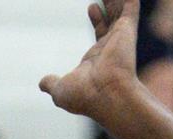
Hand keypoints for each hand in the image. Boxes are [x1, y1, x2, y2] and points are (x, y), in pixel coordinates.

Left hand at [41, 0, 141, 120]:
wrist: (105, 96)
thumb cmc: (84, 96)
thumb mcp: (60, 90)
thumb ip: (52, 83)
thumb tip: (42, 83)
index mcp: (97, 58)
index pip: (100, 32)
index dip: (97, 19)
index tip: (92, 7)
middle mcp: (111, 47)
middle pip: (111, 18)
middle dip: (108, 4)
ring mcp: (120, 37)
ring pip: (120, 9)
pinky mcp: (127, 29)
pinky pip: (130, 6)